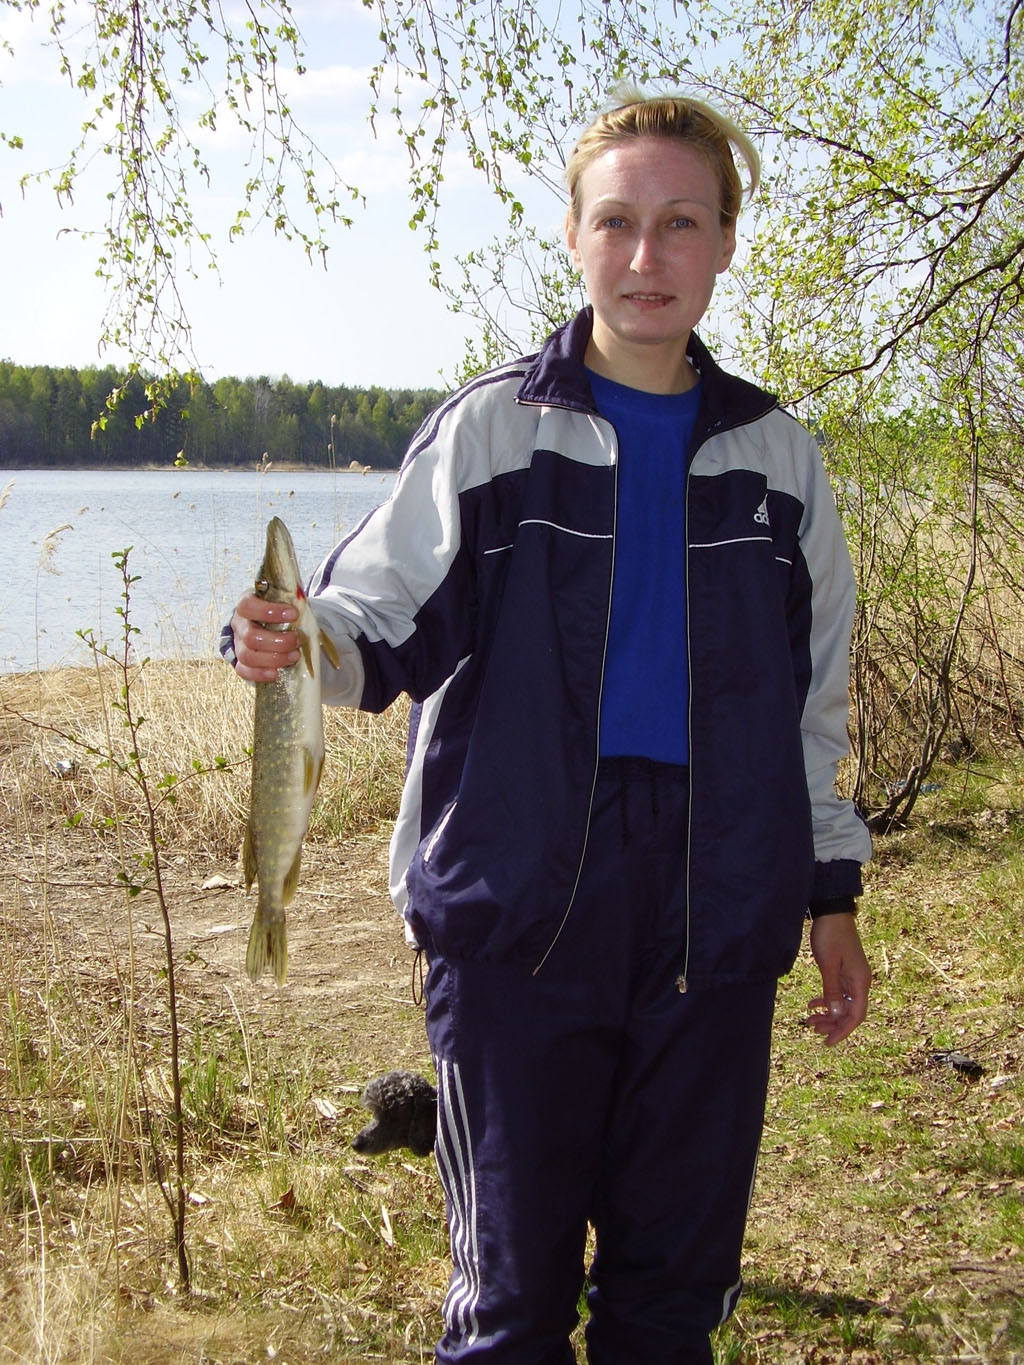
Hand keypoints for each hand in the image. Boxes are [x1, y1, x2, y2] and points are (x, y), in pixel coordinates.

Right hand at [229, 592, 299, 682]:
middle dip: (279, 641)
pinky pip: (243, 670)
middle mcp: (239, 625)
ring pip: (247, 656)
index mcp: (246, 605)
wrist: (266, 624)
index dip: (270, 611)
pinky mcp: (240, 661)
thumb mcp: (283, 600)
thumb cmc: (278, 612)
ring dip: (274, 658)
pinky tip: (276, 673)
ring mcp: (237, 644)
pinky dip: (260, 673)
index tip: (294, 614)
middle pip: (251, 637)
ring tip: (294, 656)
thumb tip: (302, 600)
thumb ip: (290, 600)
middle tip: (297, 640)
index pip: (248, 606)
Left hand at [804, 912, 870, 1046]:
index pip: (856, 1015)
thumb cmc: (830, 936)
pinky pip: (837, 992)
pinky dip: (826, 1000)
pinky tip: (812, 1004)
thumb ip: (832, 990)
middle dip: (832, 1024)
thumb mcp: (828, 964)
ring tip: (809, 1019)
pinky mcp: (843, 971)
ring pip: (842, 1003)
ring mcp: (852, 976)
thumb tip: (836, 1014)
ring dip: (828, 1013)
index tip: (828, 1042)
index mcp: (860, 982)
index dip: (843, 1031)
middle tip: (812, 1028)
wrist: (831, 912)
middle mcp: (860, 981)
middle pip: (849, 1012)